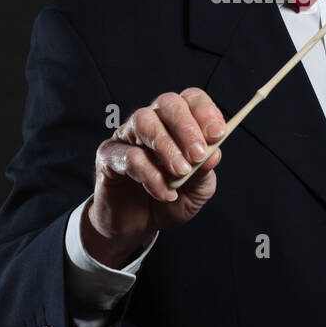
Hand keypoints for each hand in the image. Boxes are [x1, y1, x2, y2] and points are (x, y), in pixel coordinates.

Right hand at [84, 87, 225, 266]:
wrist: (138, 227)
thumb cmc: (170, 201)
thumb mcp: (196, 191)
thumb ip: (204, 173)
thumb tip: (213, 154)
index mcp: (178, 124)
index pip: (191, 100)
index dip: (205, 112)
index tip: (217, 134)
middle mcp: (153, 122)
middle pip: (167, 103)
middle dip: (186, 127)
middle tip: (198, 155)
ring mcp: (127, 136)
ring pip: (144, 121)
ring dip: (166, 146)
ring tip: (180, 172)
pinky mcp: (108, 155)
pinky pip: (127, 155)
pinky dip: (149, 175)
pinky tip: (163, 192)